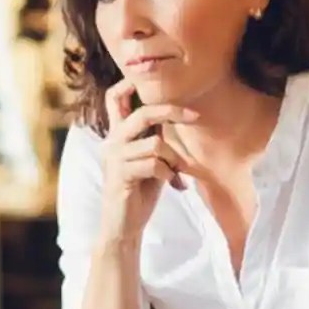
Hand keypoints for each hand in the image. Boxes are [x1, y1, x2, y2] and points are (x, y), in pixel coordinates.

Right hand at [97, 79, 198, 246]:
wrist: (124, 226)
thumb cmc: (139, 191)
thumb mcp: (150, 159)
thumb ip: (154, 137)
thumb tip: (174, 115)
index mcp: (117, 134)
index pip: (114, 98)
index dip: (129, 84)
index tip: (153, 82)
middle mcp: (112, 141)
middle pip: (143, 113)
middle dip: (173, 112)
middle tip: (195, 116)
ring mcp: (115, 158)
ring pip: (156, 144)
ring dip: (174, 160)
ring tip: (177, 174)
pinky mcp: (121, 175)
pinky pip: (155, 165)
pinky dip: (170, 175)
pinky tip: (175, 186)